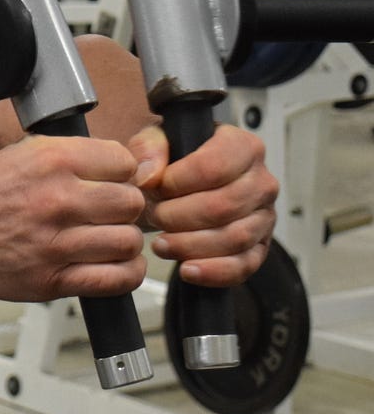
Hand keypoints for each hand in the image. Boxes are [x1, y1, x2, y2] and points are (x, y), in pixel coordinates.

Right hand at [0, 135, 147, 301]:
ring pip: (128, 241)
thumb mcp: (27, 153)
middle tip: (109, 213)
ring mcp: (54, 242)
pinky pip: (116, 279)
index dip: (122, 173)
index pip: (125, 163)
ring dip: (123, 241)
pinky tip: (113, 263)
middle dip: (124, 207)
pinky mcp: (51, 279)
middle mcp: (55, 198)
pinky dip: (125, 272)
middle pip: (131, 202)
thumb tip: (133, 167)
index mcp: (51, 160)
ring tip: (107, 238)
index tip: (110, 182)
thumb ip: (76, 156)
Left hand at [129, 123, 277, 287]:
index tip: (155, 187)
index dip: (179, 182)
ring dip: (191, 245)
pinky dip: (214, 272)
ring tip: (161, 244)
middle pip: (223, 206)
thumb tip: (150, 177)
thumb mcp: (154, 140)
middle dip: (180, 216)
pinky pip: (244, 266)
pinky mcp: (259, 247)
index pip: (214, 166)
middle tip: (154, 217)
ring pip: (234, 238)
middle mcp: (261, 181)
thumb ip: (149, 148)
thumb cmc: (173, 161)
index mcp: (242, 147)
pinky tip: (187, 270)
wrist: (180, 185)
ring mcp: (264, 216)